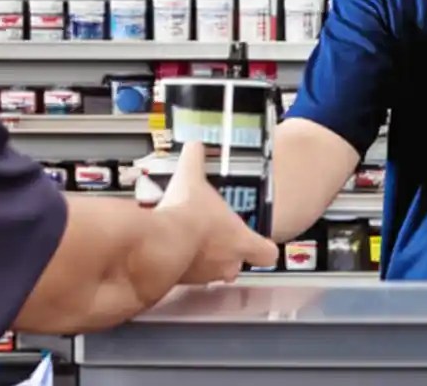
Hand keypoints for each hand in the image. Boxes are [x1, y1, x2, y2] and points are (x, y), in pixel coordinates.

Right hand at [151, 142, 277, 284]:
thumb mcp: (192, 177)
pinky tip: (171, 245)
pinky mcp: (181, 282)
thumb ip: (196, 160)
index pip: (268, 254)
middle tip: (218, 233)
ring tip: (191, 236)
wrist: (158, 246)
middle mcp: (226, 263)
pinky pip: (186, 274)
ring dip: (204, 257)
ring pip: (212, 271)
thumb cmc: (188, 217)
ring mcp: (204, 276)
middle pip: (238, 264)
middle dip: (228, 251)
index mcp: (241, 241)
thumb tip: (194, 146)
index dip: (264, 246)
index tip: (259, 239)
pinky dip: (181, 263)